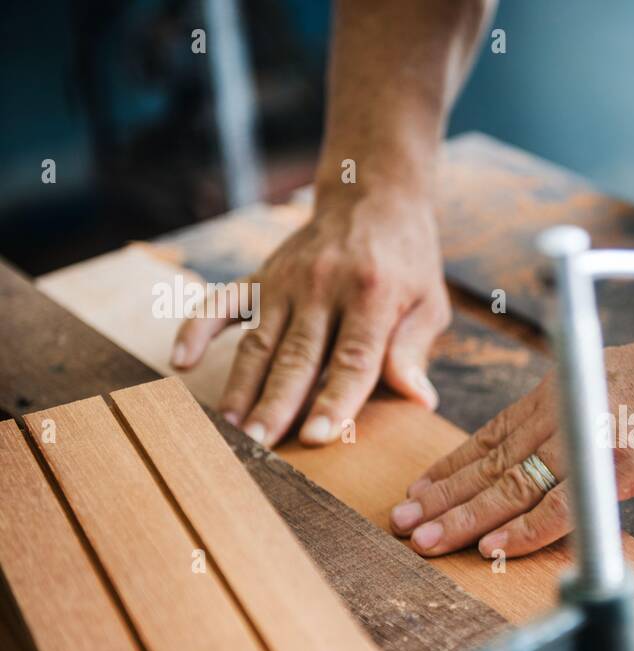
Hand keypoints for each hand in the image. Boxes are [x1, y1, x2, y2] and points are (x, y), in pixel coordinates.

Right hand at [171, 186, 449, 445]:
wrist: (372, 196)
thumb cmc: (407, 261)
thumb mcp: (429, 301)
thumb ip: (413, 350)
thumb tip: (419, 400)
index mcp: (372, 295)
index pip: (351, 359)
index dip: (334, 401)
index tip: (316, 438)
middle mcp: (323, 287)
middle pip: (297, 357)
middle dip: (276, 405)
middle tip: (258, 447)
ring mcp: (286, 281)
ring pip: (259, 342)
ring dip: (241, 387)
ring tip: (228, 429)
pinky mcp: (260, 276)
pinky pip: (221, 303)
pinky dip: (196, 329)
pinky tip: (181, 363)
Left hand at [388, 311, 633, 557]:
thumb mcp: (618, 388)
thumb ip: (584, 418)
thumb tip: (564, 459)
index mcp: (561, 390)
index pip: (492, 435)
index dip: (452, 468)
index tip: (419, 493)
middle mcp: (563, 408)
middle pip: (489, 461)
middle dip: (442, 497)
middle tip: (401, 525)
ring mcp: (588, 434)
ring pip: (511, 483)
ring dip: (464, 516)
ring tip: (425, 541)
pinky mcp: (620, 460)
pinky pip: (561, 503)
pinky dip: (523, 528)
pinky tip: (492, 547)